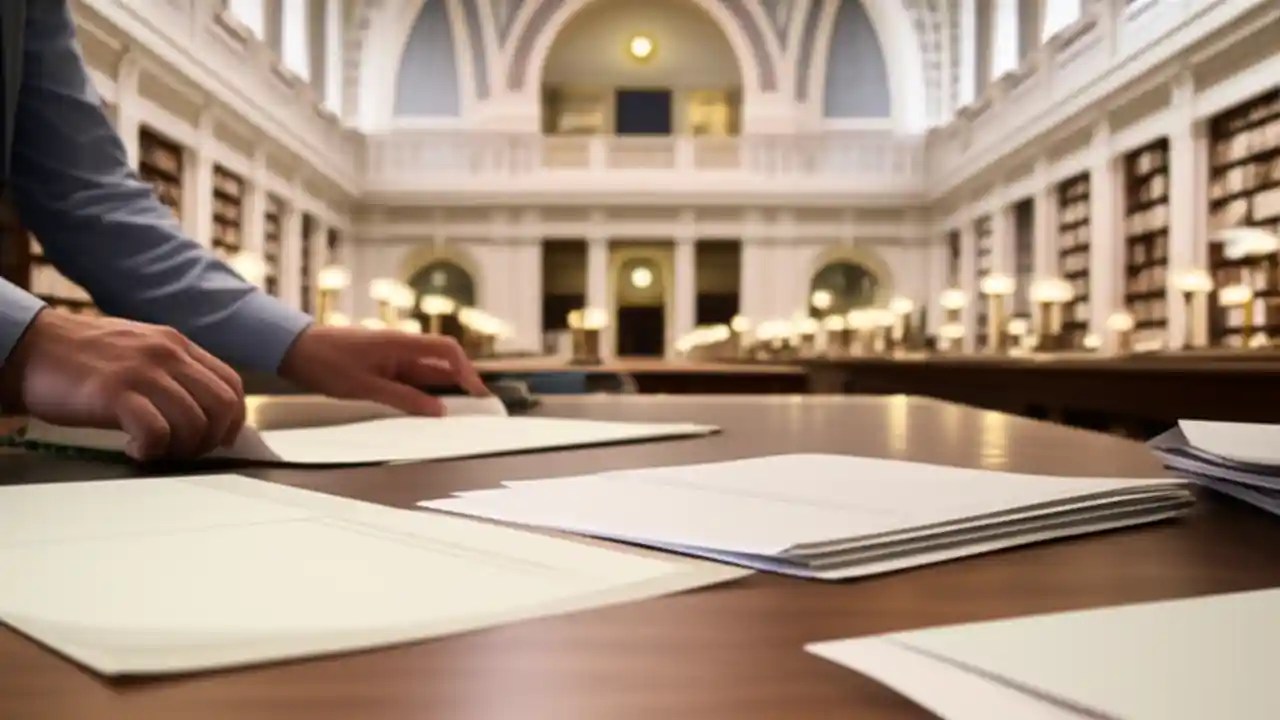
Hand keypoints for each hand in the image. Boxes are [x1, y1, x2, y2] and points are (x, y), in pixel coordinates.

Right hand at [0, 310, 244, 460]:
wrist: (29, 347)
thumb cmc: (81, 357)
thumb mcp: (139, 349)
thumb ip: (173, 370)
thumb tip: (203, 408)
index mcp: (176, 344)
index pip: (230, 384)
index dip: (233, 418)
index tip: (220, 439)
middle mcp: (167, 354)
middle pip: (221, 406)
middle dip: (211, 438)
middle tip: (184, 451)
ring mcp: (142, 373)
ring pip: (194, 422)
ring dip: (180, 448)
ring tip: (154, 449)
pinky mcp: (115, 394)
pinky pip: (157, 433)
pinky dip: (151, 450)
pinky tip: (132, 449)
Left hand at [279, 326, 488, 415]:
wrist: (293, 349)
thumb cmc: (326, 362)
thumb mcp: (365, 386)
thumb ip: (404, 398)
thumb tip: (438, 410)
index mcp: (400, 343)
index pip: (447, 351)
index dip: (467, 371)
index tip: (477, 393)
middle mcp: (400, 345)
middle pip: (441, 362)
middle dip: (460, 382)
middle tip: (475, 406)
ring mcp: (391, 354)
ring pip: (425, 372)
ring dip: (440, 390)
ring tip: (453, 413)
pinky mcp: (381, 363)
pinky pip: (408, 377)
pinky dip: (420, 392)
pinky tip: (421, 409)